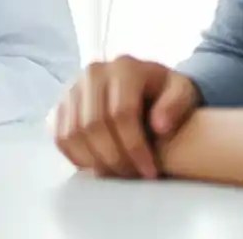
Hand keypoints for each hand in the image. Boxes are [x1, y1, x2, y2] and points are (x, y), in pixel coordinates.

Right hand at [53, 56, 201, 178]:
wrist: (144, 83)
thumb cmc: (165, 91)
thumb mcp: (182, 92)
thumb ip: (176, 105)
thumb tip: (159, 127)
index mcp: (124, 68)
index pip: (121, 113)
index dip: (135, 147)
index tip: (150, 171)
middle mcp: (93, 72)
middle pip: (94, 125)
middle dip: (114, 158)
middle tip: (132, 176)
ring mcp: (72, 87)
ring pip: (73, 132)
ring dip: (94, 161)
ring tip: (117, 174)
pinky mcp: (61, 103)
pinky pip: (60, 136)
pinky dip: (76, 157)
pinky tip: (98, 166)